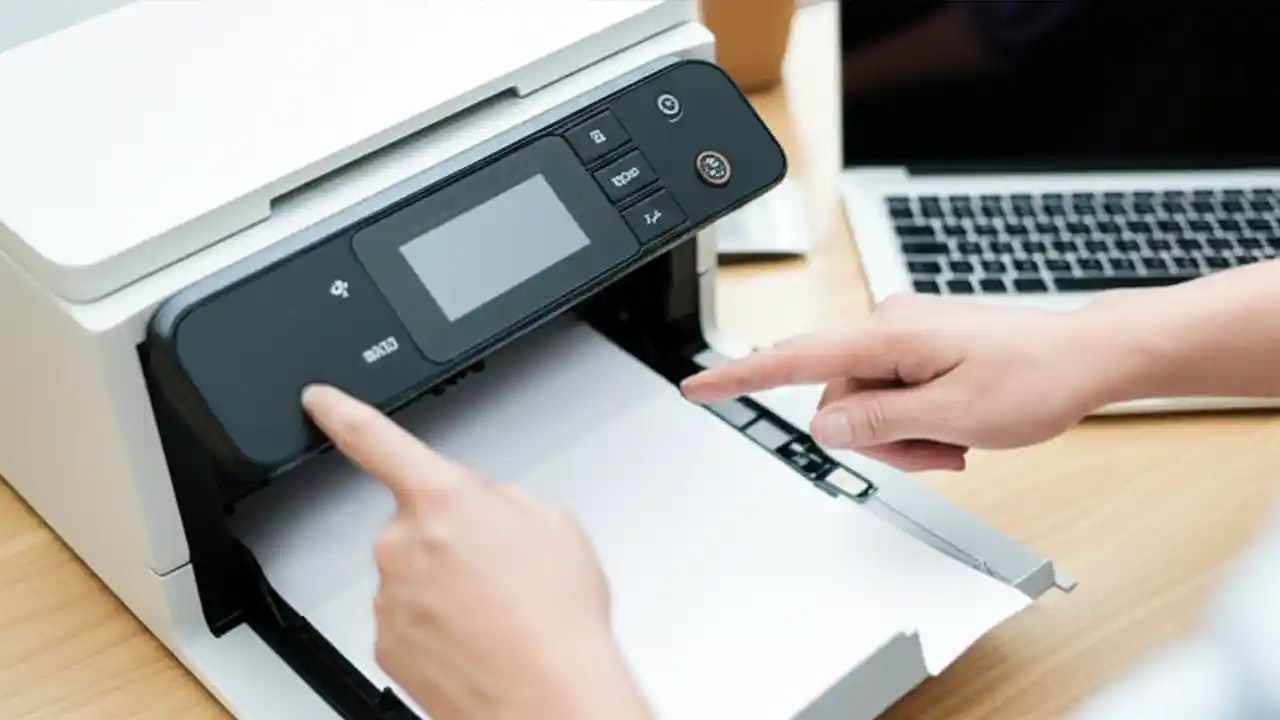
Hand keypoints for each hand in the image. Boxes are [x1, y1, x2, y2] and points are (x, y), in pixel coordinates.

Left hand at [302, 385, 650, 719]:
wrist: (546, 696)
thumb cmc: (556, 618)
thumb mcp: (552, 525)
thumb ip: (499, 501)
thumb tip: (480, 512)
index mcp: (443, 497)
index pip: (375, 440)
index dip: (341, 413)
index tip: (319, 400)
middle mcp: (404, 542)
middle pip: (419, 522)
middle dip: (453, 537)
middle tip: (501, 570)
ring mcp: (389, 596)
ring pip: (415, 574)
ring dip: (449, 585)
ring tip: (500, 613)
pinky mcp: (386, 642)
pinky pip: (408, 618)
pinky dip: (438, 626)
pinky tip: (480, 639)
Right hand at [681, 293, 1115, 471]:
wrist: (1086, 358)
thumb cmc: (1035, 377)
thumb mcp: (953, 417)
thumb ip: (877, 423)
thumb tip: (821, 426)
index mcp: (888, 335)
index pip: (796, 358)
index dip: (741, 376)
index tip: (700, 385)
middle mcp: (888, 326)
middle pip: (839, 401)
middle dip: (879, 439)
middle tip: (939, 448)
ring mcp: (904, 338)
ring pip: (866, 407)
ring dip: (904, 437)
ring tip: (956, 438)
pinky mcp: (919, 350)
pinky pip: (891, 396)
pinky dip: (916, 423)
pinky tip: (955, 428)